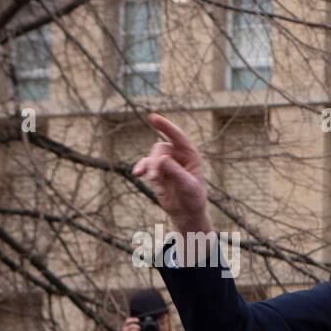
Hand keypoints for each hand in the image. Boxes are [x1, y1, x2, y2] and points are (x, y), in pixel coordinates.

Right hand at [131, 113, 212, 234]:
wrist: (186, 212)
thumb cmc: (193, 199)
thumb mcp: (188, 186)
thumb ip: (175, 172)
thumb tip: (161, 158)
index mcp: (191, 156)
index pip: (178, 137)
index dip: (166, 126)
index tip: (152, 117)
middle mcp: (178, 155)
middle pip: (160, 149)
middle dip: (156, 163)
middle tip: (155, 179)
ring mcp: (166, 162)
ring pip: (151, 157)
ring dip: (151, 170)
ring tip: (156, 185)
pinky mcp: (156, 170)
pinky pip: (145, 164)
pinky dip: (141, 169)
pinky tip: (137, 174)